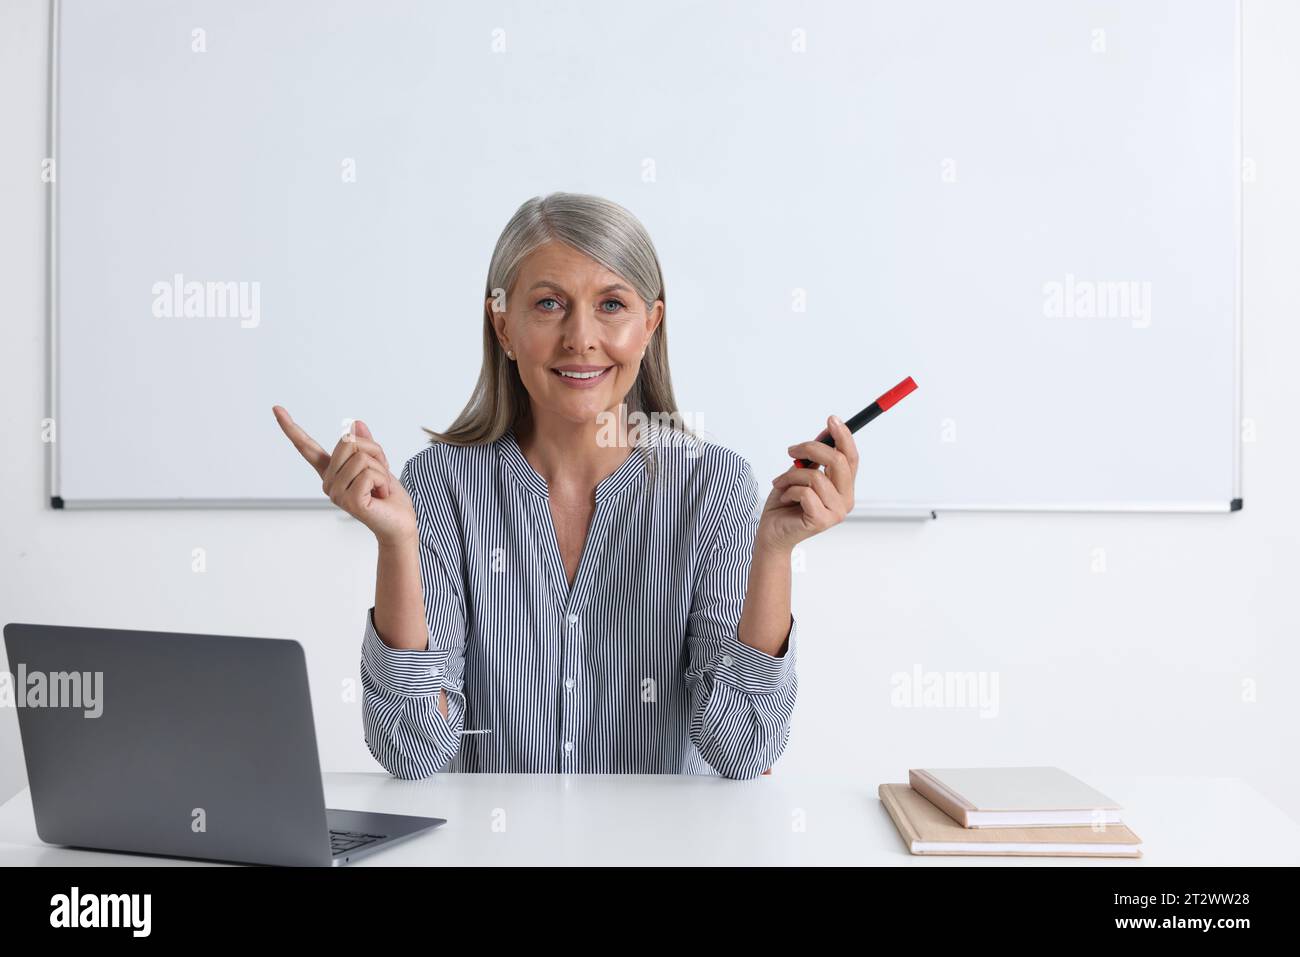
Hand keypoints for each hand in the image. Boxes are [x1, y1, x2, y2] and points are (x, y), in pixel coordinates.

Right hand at [272, 406, 416, 546]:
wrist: (400, 523)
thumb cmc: (388, 496)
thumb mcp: (378, 464)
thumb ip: (366, 445)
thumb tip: (356, 423)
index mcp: (331, 471)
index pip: (306, 447)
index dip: (291, 427)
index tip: (276, 408)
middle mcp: (328, 482)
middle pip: (348, 442)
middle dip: (374, 452)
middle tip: (380, 474)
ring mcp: (336, 493)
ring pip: (361, 458)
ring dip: (381, 469)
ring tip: (380, 488)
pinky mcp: (349, 501)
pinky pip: (369, 473)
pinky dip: (382, 480)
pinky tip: (380, 495)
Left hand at [757, 415, 857, 552]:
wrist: (771, 532)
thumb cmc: (786, 503)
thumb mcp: (800, 472)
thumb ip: (815, 456)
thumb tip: (827, 431)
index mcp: (844, 488)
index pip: (851, 457)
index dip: (844, 436)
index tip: (831, 419)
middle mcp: (846, 500)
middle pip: (838, 461)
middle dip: (811, 449)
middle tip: (791, 451)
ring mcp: (836, 513)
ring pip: (816, 476)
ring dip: (792, 475)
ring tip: (782, 483)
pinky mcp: (821, 521)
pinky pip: (805, 492)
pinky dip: (789, 490)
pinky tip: (785, 498)